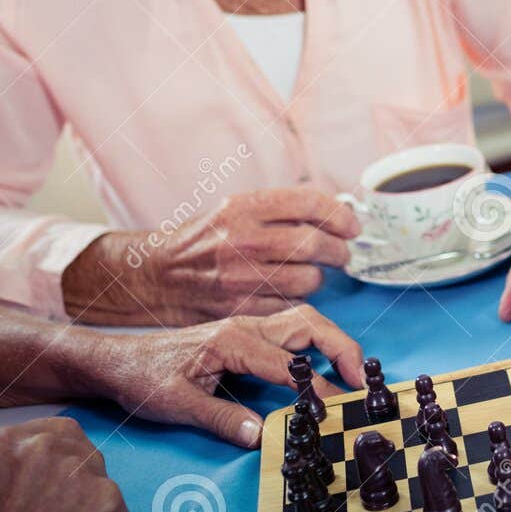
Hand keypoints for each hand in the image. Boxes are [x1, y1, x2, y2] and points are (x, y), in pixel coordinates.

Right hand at [0, 417, 128, 511]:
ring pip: (99, 480)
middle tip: (59, 510)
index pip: (54, 431)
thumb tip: (49, 463)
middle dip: (75, 476)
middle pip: (81, 450)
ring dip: (89, 503)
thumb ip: (21, 467)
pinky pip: (116, 511)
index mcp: (7, 444)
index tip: (54, 474)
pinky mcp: (111, 504)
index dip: (58, 455)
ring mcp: (84, 474)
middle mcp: (47, 449)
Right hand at [64, 188, 360, 324]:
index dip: (340, 214)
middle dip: (339, 250)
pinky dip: (296, 300)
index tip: (351, 226)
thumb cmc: (206, 240)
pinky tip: (288, 291)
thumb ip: (283, 209)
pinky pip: (290, 305)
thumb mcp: (236, 209)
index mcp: (244, 207)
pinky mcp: (241, 308)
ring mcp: (241, 276)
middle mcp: (243, 239)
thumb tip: (340, 211)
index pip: (310, 203)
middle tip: (342, 253)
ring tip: (310, 272)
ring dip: (318, 277)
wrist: (158, 275)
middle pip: (315, 243)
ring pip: (308, 278)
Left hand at [83, 304, 365, 446]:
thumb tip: (261, 435)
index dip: (317, 388)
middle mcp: (245, 327)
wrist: (119, 361)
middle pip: (309, 325)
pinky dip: (317, 342)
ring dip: (333, 341)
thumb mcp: (177, 405)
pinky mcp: (245, 333)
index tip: (336, 410)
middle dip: (342, 347)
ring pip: (304, 322)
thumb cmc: (144, 379)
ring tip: (352, 371)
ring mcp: (247, 327)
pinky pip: (291, 330)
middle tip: (361, 379)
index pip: (288, 365)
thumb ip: (221, 419)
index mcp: (232, 341)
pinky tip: (323, 364)